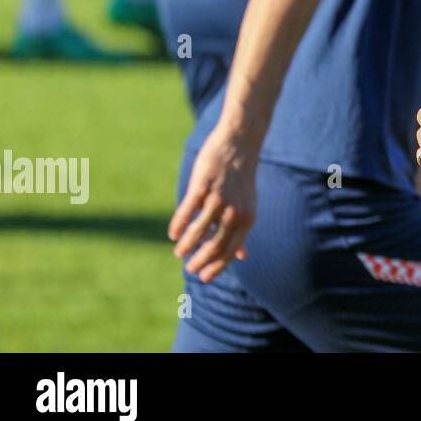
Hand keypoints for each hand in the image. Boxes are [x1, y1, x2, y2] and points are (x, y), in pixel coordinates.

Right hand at [167, 125, 257, 282]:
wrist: (239, 143)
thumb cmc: (241, 179)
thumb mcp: (247, 205)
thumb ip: (241, 231)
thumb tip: (242, 257)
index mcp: (247, 218)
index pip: (231, 251)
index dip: (216, 267)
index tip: (203, 277)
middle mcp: (234, 211)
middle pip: (215, 245)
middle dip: (200, 261)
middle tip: (188, 269)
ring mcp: (219, 198)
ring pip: (199, 230)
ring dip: (187, 245)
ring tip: (179, 252)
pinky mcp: (203, 185)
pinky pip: (188, 210)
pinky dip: (179, 224)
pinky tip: (172, 234)